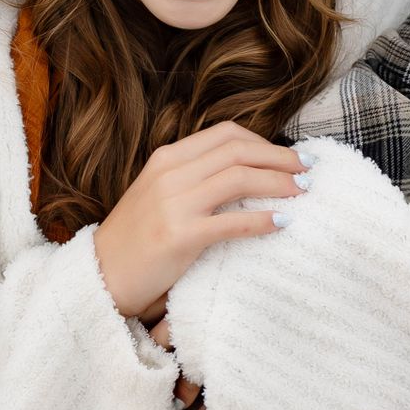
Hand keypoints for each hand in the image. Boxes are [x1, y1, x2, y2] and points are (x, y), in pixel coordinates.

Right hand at [92, 122, 303, 317]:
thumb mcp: (159, 194)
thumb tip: (246, 174)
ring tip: (304, 191)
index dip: (265, 141)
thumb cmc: (136, 240)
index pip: (226, 134)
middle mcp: (170, 173)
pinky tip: (284, 222)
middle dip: (281, 157)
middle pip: (239, 150)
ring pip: (240, 178)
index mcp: (167, 158)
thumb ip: (194, 179)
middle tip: (309, 169)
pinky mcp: (179, 236)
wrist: (100, 275)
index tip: (289, 155)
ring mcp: (173, 203)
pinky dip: (263, 219)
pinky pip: (232, 222)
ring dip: (280, 182)